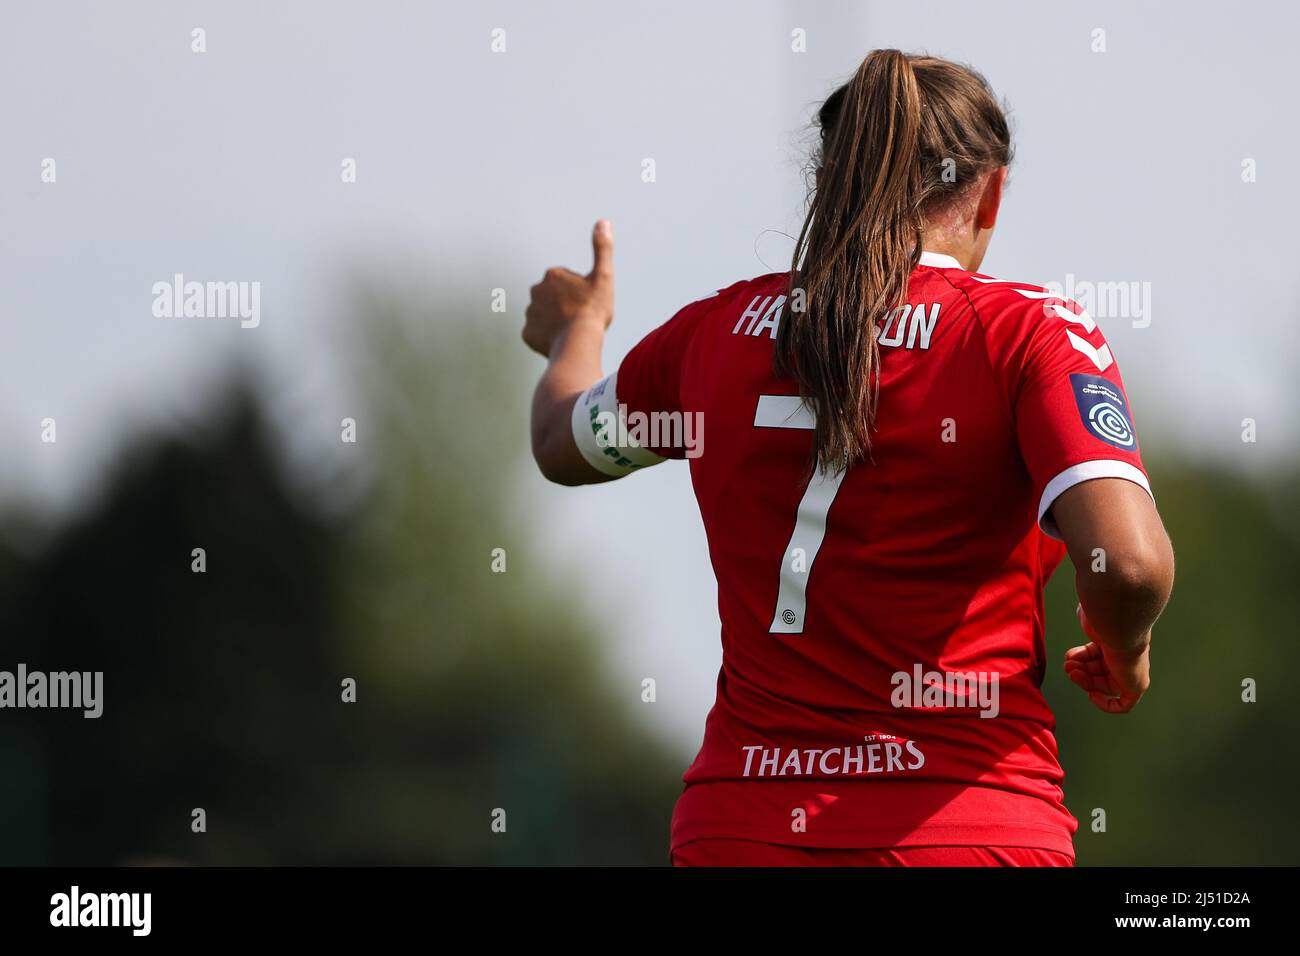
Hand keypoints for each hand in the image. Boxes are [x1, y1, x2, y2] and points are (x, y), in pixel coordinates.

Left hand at [522, 219, 614, 357]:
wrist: (577, 343)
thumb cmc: (592, 310)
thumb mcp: (603, 276)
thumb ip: (603, 248)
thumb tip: (603, 221)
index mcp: (553, 275)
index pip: (567, 282)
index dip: (580, 293)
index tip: (587, 303)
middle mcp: (536, 291)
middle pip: (553, 298)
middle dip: (564, 306)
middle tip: (579, 318)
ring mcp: (530, 313)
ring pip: (545, 316)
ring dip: (555, 322)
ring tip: (570, 332)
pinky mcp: (527, 334)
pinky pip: (537, 334)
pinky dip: (547, 338)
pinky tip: (559, 341)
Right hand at [1064, 605, 1150, 713]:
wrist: (1119, 624)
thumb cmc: (1103, 618)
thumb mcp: (1090, 618)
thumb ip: (1086, 617)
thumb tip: (1082, 612)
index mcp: (1117, 640)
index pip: (1098, 655)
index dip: (1082, 658)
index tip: (1071, 657)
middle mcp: (1126, 656)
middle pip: (1099, 671)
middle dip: (1080, 669)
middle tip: (1067, 665)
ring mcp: (1132, 671)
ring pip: (1104, 685)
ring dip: (1084, 681)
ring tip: (1070, 670)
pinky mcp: (1137, 686)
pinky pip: (1124, 704)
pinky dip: (1106, 704)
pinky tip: (1091, 694)